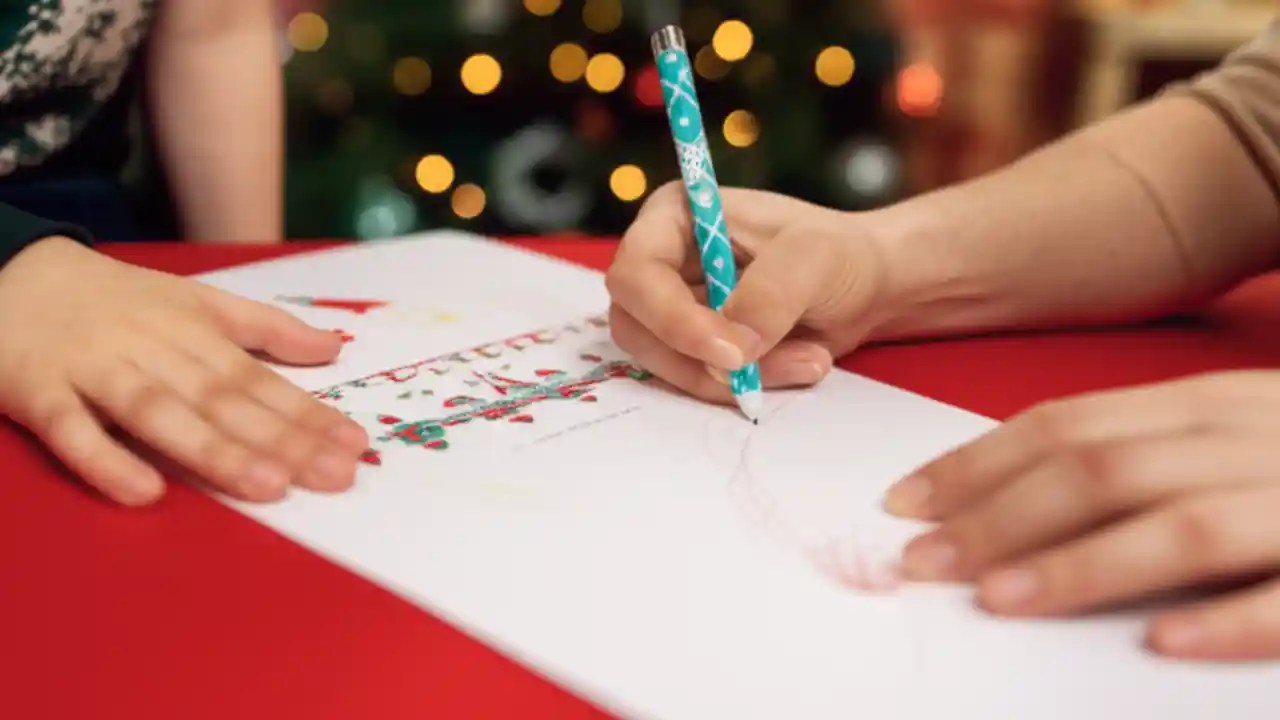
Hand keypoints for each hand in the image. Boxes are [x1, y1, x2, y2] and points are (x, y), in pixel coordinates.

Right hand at [0, 238, 367, 505]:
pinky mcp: (37, 391)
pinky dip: (105, 460)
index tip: (354, 445)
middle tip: (334, 475)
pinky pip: (71, 430)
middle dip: (282, 438)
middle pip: (221, 399)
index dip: (307, 412)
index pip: (258, 378)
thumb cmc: (117, 299)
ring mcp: (93, 370)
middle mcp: (150, 348)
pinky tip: (146, 493)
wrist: (10, 273)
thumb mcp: (195, 301)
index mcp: (192, 330)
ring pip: (159, 413)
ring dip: (213, 450)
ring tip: (268, 486)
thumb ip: (265, 328)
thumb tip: (335, 348)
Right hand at [605, 184, 891, 403]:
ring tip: (808, 360)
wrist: (866, 288)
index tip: (732, 353)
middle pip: (636, 326)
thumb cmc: (840, 253)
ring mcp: (672, 309)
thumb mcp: (816, 259)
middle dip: (700, 359)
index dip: (670, 318)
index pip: (636, 272)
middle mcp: (660, 263)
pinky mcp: (692, 349)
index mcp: (673, 217)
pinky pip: (695, 381)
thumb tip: (733, 348)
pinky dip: (744, 387)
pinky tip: (799, 365)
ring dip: (732, 378)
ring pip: (664, 363)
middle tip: (762, 369)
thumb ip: (772, 295)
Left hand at [885, 370, 1279, 660]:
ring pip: (1183, 526)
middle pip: (1104, 471)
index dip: (977, 464)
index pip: (1070, 426)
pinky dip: (1228, 620)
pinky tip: (1161, 641)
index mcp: (1210, 404)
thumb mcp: (1232, 429)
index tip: (905, 502)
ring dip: (1081, 565)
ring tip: (998, 599)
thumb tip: (1014, 498)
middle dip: (998, 517)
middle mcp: (1250, 438)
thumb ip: (1142, 452)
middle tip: (922, 562)